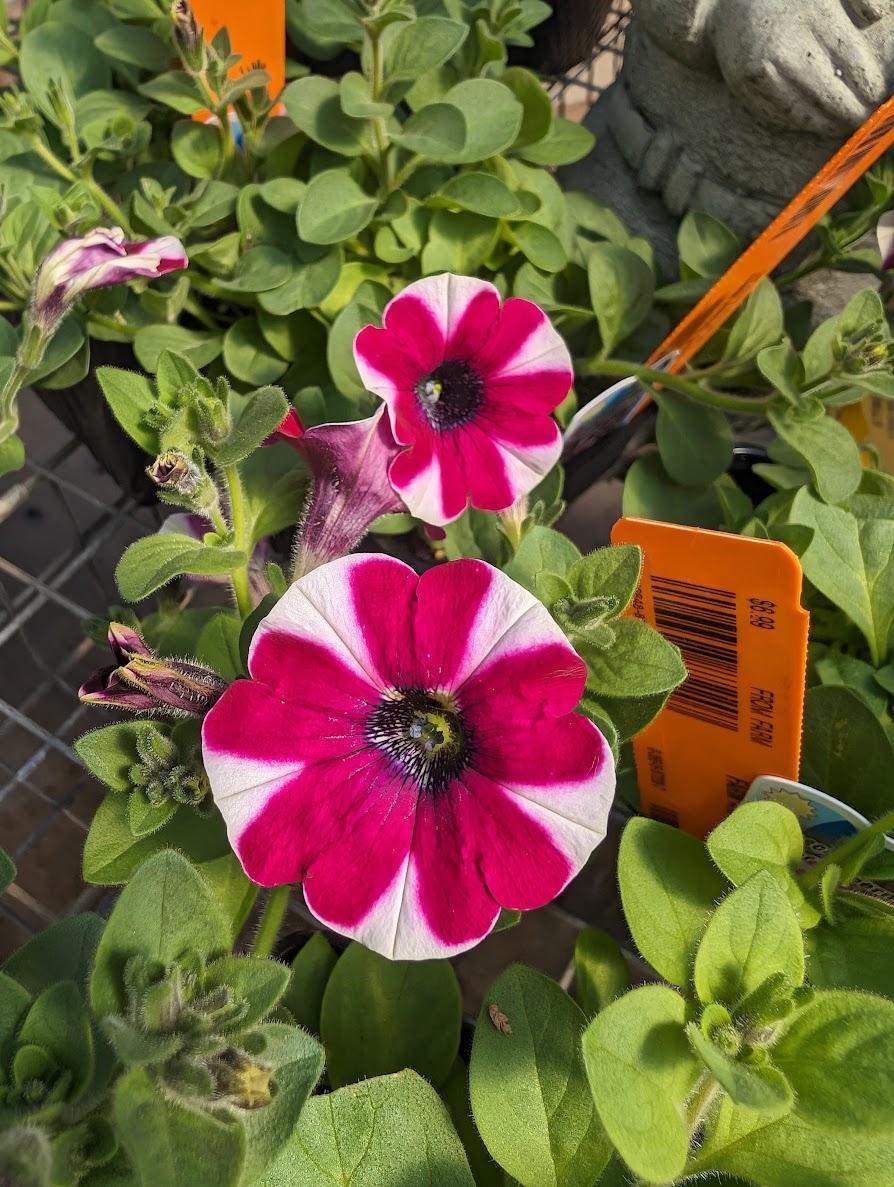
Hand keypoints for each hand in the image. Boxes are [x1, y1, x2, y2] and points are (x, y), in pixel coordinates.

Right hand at [711, 0, 892, 135]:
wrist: (726, 6)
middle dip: (851, 112)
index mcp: (812, 19)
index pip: (850, 64)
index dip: (867, 86)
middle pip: (830, 95)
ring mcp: (764, 73)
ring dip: (827, 124)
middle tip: (863, 120)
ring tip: (841, 126)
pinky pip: (779, 116)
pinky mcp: (746, 90)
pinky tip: (813, 122)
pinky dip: (799, 123)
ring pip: (805, 113)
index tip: (877, 98)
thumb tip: (877, 17)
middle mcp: (786, 48)